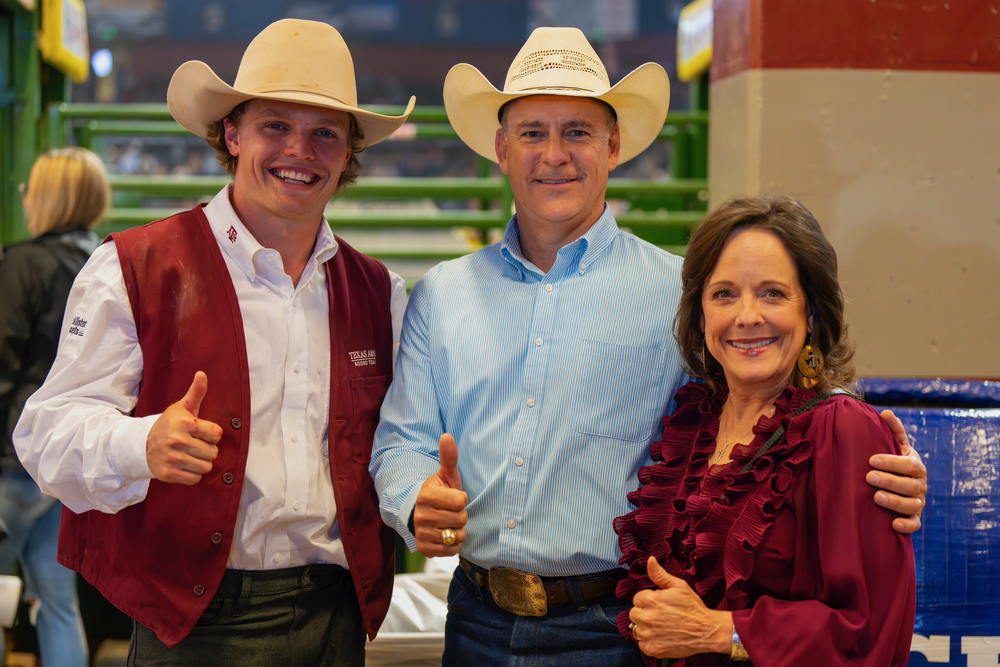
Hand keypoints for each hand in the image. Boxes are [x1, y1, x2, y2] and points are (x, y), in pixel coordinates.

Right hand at [146, 372, 221, 484]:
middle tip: (195, 445)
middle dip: (207, 450)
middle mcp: (178, 441)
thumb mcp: (181, 407)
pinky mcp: (169, 473)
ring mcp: (173, 458)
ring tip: (191, 455)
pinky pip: (195, 478)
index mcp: (184, 423)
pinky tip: (185, 465)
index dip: (212, 434)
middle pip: (213, 452)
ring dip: (201, 463)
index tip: (202, 433)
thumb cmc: (168, 425)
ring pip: (206, 467)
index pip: (216, 433)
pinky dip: (193, 474)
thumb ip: (196, 392)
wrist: (141, 445)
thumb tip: (202, 374)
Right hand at [413, 434, 467, 556]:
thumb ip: (448, 457)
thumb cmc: (439, 493)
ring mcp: (422, 533)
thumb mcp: (445, 475)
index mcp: (426, 495)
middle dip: (460, 515)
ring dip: (457, 530)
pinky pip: (452, 550)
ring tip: (447, 522)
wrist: (421, 514)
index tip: (452, 497)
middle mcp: (421, 515)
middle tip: (450, 511)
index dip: (461, 499)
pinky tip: (445, 534)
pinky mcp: (424, 549)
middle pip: (461, 519)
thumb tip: (447, 435)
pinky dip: (453, 543)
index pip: (461, 501)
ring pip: (457, 535)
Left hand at [629, 556, 732, 658]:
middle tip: (659, 616)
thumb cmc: (694, 608)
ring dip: (646, 628)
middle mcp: (647, 617)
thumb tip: (650, 561)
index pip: (637, 599)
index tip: (658, 604)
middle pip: (634, 614)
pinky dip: (649, 642)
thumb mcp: (679, 586)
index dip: (648, 601)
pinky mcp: (654, 649)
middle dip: (644, 613)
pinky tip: (661, 637)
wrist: (706, 630)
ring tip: (661, 626)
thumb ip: (660, 574)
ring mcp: (649, 634)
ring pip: (637, 629)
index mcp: (651, 600)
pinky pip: (642, 645)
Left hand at [868, 410, 926, 533]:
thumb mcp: (894, 446)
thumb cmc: (893, 461)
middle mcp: (920, 485)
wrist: (897, 484)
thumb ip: (892, 430)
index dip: (892, 462)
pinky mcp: (913, 518)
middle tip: (869, 477)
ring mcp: (918, 503)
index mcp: (916, 466)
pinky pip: (914, 525)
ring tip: (876, 497)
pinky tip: (893, 524)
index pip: (909, 464)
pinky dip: (906, 525)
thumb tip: (885, 412)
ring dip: (894, 502)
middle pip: (910, 485)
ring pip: (912, 505)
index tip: (871, 460)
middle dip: (890, 481)